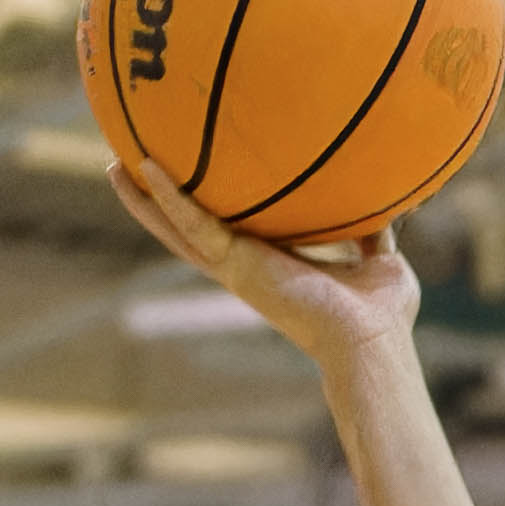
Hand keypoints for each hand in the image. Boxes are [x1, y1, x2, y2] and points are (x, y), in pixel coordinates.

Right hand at [108, 155, 421, 370]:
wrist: (373, 340)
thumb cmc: (380, 313)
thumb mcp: (379, 258)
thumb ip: (375, 232)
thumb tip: (391, 204)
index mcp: (272, 262)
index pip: (229, 230)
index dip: (208, 208)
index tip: (190, 178)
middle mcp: (246, 265)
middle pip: (187, 229)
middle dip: (156, 202)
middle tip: (126, 166)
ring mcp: (236, 267)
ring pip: (175, 229)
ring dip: (142, 199)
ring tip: (113, 165)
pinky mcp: (236, 266)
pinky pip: (193, 225)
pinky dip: (168, 198)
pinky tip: (145, 168)